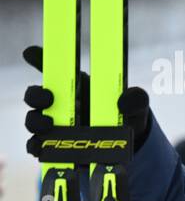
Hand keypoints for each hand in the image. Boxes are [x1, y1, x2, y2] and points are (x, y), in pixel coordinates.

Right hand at [22, 45, 150, 157]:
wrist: (129, 143)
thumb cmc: (127, 114)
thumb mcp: (137, 104)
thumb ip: (136, 98)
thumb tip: (124, 100)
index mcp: (76, 85)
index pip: (52, 68)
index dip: (38, 58)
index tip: (31, 53)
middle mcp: (59, 103)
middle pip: (35, 95)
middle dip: (36, 95)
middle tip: (48, 98)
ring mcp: (54, 125)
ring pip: (33, 121)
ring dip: (35, 122)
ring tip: (48, 124)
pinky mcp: (55, 146)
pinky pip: (38, 146)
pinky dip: (36, 147)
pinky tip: (41, 147)